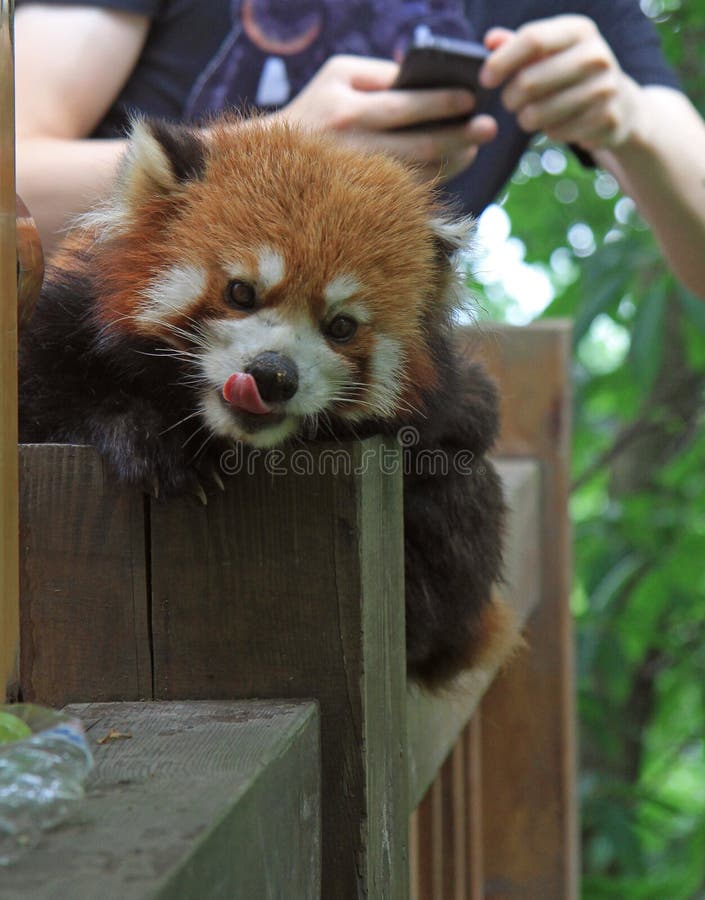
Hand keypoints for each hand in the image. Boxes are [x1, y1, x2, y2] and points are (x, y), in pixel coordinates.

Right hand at [277, 54, 497, 181]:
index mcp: (347, 111)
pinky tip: (449, 166)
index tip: (472, 100)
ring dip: (452, 162)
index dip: (445, 104)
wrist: (271, 160)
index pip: (407, 107)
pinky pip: (406, 192)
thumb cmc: (314, 108)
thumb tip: (428, 80)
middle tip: (489, 128)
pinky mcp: (361, 202)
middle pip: (420, 146)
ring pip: (418, 174)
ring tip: (473, 148)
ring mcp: (357, 181)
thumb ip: (382, 74)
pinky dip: (432, 178)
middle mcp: (352, 148)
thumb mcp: (338, 76)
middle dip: (460, 136)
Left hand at [479, 15, 643, 151]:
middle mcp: (596, 55)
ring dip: (526, 118)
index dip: (502, 61)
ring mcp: (605, 88)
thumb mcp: (551, 52)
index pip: (532, 39)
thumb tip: (490, 41)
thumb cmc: (572, 75)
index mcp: (579, 30)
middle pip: (529, 81)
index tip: (485, 79)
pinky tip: (557, 124)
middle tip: (509, 102)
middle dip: (510, 97)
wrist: (622, 104)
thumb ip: (519, 45)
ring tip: (530, 114)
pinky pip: (556, 132)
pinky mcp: (607, 120)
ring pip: (538, 113)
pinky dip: (549, 132)